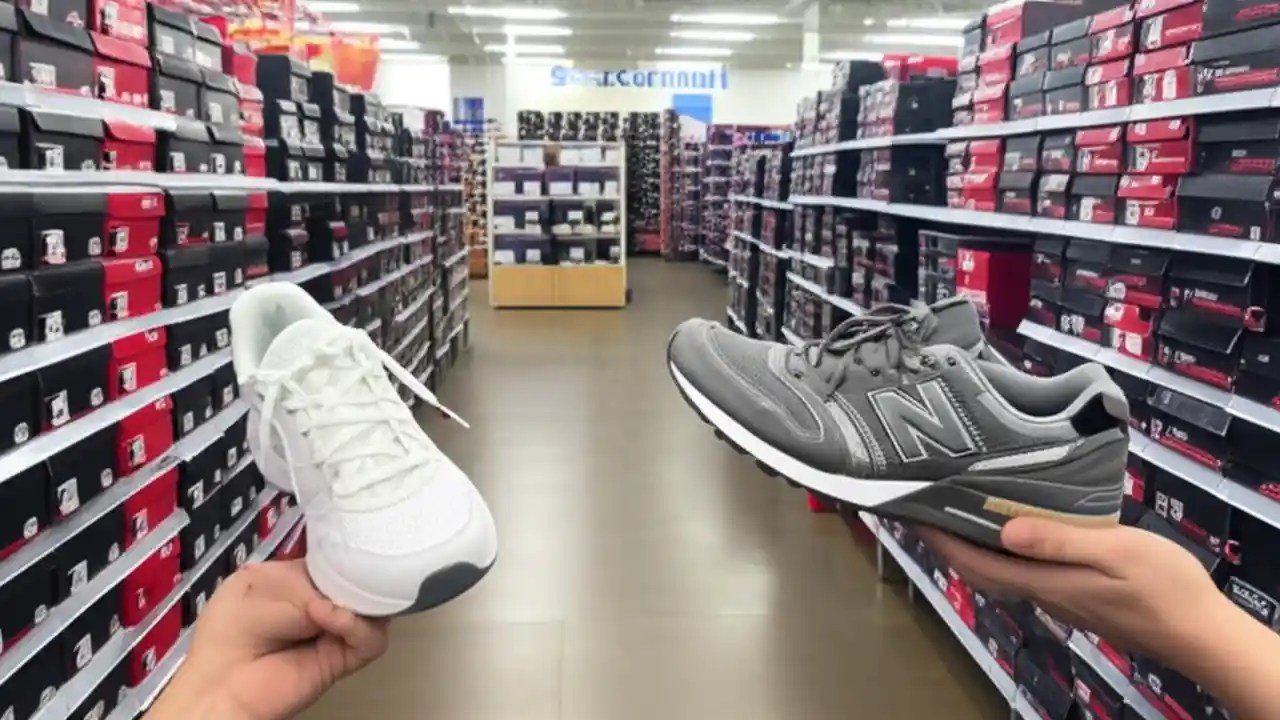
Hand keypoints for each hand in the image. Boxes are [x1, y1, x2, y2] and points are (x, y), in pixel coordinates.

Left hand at [145, 560, 390, 719]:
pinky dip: (357, 626)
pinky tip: (329, 619)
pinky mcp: (346, 660)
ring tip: (323, 609)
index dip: (337, 557)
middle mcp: (321, 603)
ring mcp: (336, 632)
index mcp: (296, 580)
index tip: (338, 555)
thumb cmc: (229, 631)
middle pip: (356, 581)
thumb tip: (336, 600)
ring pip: (373, 609)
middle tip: (327, 586)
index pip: (334, 560)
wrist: (220, 687)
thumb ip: (302, 584)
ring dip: (355, 603)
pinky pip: (373, 640)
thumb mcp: (255, 585)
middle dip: (347, 580)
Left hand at [918, 517, 1227, 660]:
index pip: (976, 562)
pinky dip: (1004, 549)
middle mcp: (1043, 593)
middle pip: (981, 567)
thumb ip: (1060, 541)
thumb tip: (1003, 531)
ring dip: (974, 543)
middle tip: (925, 505)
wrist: (1200, 631)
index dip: (941, 539)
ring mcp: (1059, 598)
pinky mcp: (1076, 596)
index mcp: (1045, 582)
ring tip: (959, 509)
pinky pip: (1025, 571)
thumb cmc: (1163, 587)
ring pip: (1002, 570)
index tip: (912, 512)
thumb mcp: (1115, 552)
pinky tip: (1011, 529)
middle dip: (949, 539)